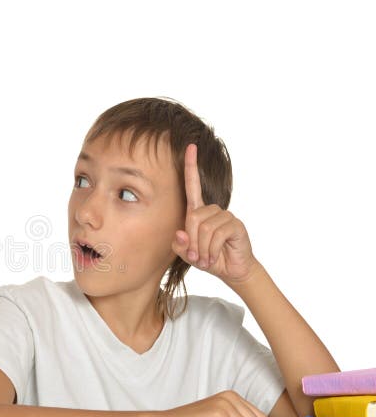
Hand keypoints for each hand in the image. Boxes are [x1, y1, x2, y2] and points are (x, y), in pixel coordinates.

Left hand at [171, 144, 260, 284]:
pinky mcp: (235, 225)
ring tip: (207, 258)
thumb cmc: (208, 258)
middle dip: (191, 241)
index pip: (193, 185)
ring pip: (203, 228)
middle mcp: (212, 210)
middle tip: (196, 256)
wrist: (232, 270)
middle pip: (192, 217)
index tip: (191, 146)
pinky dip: (212, 250)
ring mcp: (225, 216)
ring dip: (202, 248)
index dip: (191, 166)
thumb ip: (179, 245)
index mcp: (198, 212)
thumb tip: (180, 233)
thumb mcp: (188, 254)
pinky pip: (217, 234)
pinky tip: (215, 257)